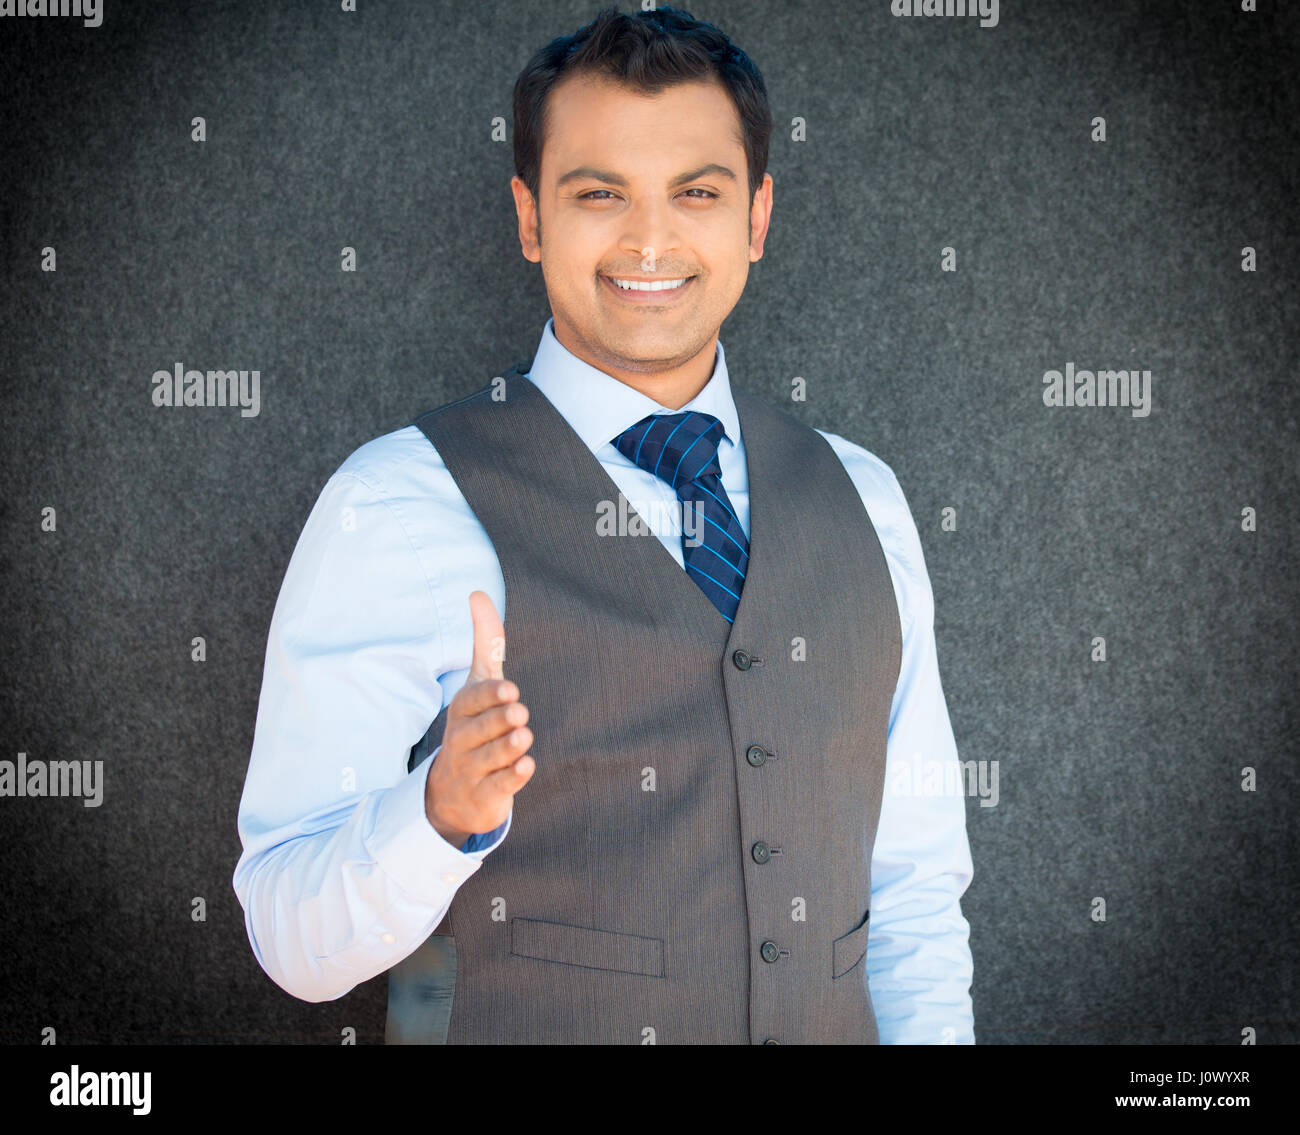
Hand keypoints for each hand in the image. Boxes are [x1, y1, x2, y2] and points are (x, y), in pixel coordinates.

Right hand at [424, 590, 534, 847]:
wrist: (454, 791)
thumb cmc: (475, 724)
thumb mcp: (480, 683)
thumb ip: (486, 642)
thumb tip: (477, 593)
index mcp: (462, 711)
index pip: (471, 701)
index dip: (489, 695)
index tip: (508, 689)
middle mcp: (462, 740)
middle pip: (478, 730)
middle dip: (498, 721)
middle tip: (519, 712)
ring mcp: (470, 770)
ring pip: (488, 759)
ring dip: (506, 748)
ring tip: (524, 737)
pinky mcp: (484, 797)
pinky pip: (497, 788)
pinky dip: (511, 778)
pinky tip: (526, 767)